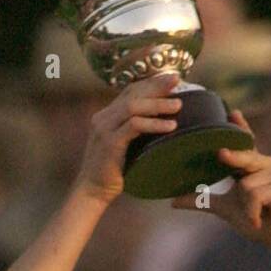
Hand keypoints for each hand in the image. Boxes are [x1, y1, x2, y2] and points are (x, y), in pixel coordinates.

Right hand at [74, 73, 183, 202]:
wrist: (92, 191)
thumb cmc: (112, 172)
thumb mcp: (123, 146)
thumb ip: (134, 131)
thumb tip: (163, 122)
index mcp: (105, 116)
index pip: (129, 91)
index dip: (151, 83)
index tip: (172, 79)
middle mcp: (102, 118)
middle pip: (133, 93)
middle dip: (157, 86)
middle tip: (178, 81)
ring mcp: (104, 129)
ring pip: (133, 106)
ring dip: (158, 104)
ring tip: (178, 107)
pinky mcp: (109, 143)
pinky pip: (134, 126)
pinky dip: (154, 124)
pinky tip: (169, 127)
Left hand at [171, 111, 270, 251]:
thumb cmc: (256, 218)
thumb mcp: (224, 208)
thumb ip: (202, 200)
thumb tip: (173, 201)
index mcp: (252, 165)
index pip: (245, 142)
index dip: (240, 127)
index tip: (232, 112)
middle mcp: (266, 164)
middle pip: (243, 156)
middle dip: (232, 157)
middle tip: (220, 153)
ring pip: (246, 186)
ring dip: (245, 207)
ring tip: (254, 215)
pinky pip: (256, 196)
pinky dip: (252, 212)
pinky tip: (258, 219)